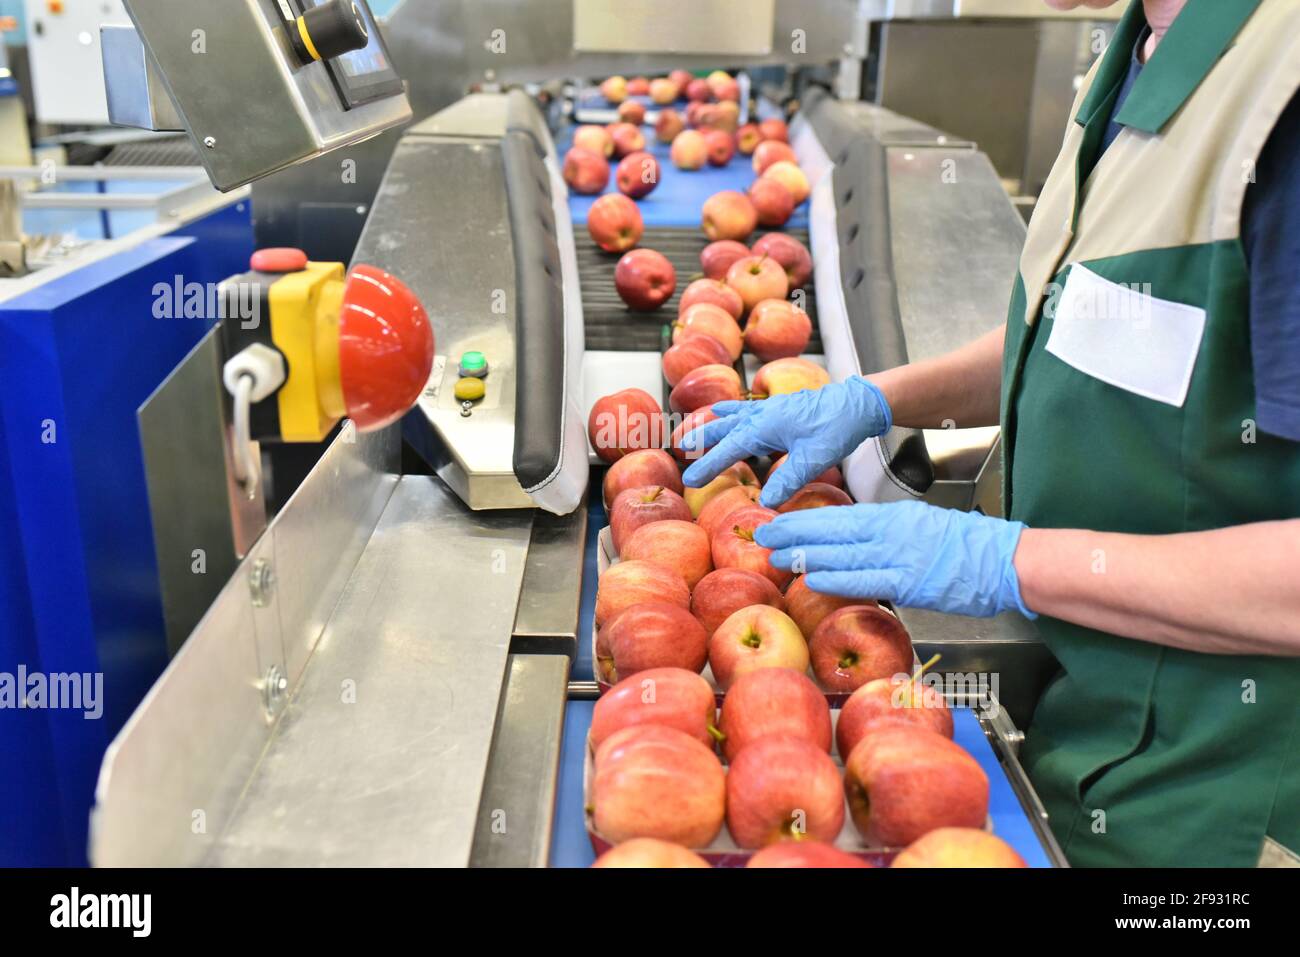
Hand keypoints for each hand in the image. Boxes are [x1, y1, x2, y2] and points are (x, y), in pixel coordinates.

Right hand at [679, 376, 891, 507]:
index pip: (728, 448)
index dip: (708, 466)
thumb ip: (787, 480)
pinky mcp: (780, 408)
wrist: (857, 403)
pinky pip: (746, 409)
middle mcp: (762, 414)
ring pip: (732, 416)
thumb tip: (765, 502)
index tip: (690, 480)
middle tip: (679, 450)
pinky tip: (725, 411)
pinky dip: (731, 412)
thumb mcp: (813, 459)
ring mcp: (770, 408)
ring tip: (693, 431)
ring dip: (712, 424)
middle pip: (722, 427)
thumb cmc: (836, 429)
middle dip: (701, 439)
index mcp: (765, 425)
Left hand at [754, 500, 1035, 618]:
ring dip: (805, 555)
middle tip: (761, 535)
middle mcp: (890, 531)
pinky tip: (812, 578)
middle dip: (793, 532)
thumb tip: (856, 546)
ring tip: (775, 556)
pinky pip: (865, 578)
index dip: (804, 521)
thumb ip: (888, 536)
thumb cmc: (968, 549)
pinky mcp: (909, 581)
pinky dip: (836, 578)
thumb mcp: (922, 529)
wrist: (1005, 560)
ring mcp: (898, 555)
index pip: (839, 517)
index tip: (777, 522)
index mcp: (892, 518)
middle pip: (831, 530)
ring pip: (842, 553)